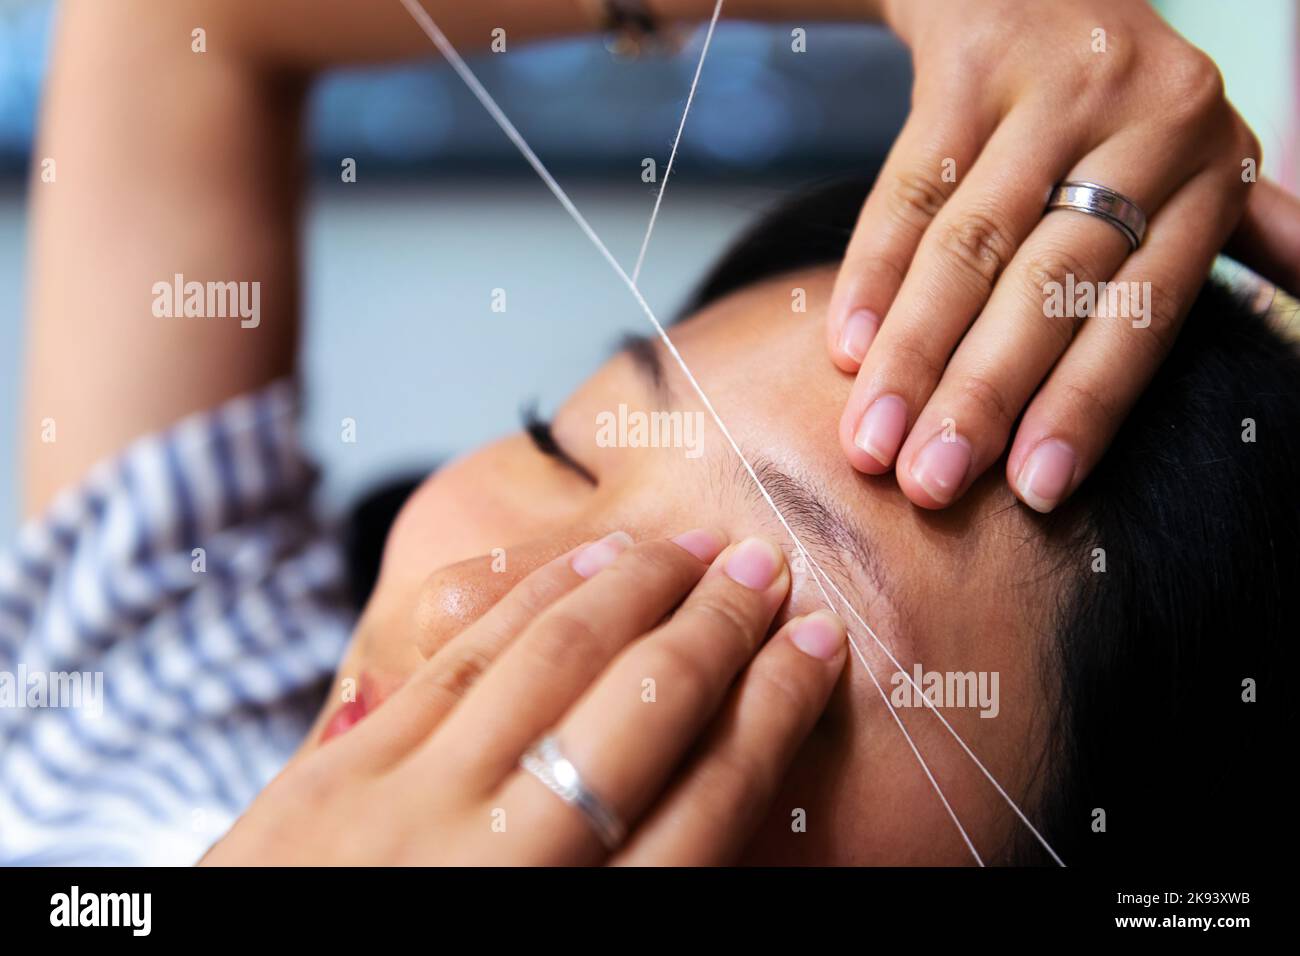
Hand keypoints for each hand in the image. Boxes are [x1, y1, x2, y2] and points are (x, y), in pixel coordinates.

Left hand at [201, 530, 846, 864]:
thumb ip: (634, 880)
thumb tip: (710, 790)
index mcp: (585, 931)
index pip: (717, 796)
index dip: (777, 706)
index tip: (817, 646)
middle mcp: (514, 864)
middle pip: (648, 708)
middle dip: (721, 628)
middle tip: (767, 573)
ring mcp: (416, 809)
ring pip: (556, 660)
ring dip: (638, 589)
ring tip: (693, 551)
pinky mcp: (342, 775)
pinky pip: (460, 660)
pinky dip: (535, 598)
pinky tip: (588, 564)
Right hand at [828, 0, 1297, 511]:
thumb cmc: (1118, 101)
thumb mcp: (1203, 156)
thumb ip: (1259, 234)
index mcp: (1209, 168)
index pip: (1141, 312)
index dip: (1083, 406)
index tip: (1030, 491)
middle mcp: (1145, 122)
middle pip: (1049, 286)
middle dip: (983, 395)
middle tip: (928, 484)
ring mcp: (1053, 87)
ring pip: (971, 245)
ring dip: (913, 354)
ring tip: (872, 443)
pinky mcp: (969, 66)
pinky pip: (911, 188)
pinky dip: (874, 274)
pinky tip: (846, 349)